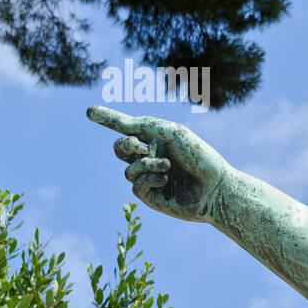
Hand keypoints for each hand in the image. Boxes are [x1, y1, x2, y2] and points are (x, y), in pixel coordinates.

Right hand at [87, 106, 231, 222]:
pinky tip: (166, 179)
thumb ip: (144, 125)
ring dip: (145, 164)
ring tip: (167, 165)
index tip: (89, 111)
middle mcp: (152, 158)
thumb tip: (119, 123)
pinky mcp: (152, 197)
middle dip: (125, 145)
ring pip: (128, 169)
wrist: (217, 189)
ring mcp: (151, 178)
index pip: (128, 129)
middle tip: (138, 145)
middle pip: (120, 149)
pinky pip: (136, 185)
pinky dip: (148, 178)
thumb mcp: (172, 133)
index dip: (109, 120)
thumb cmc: (200, 157)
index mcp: (158, 140)